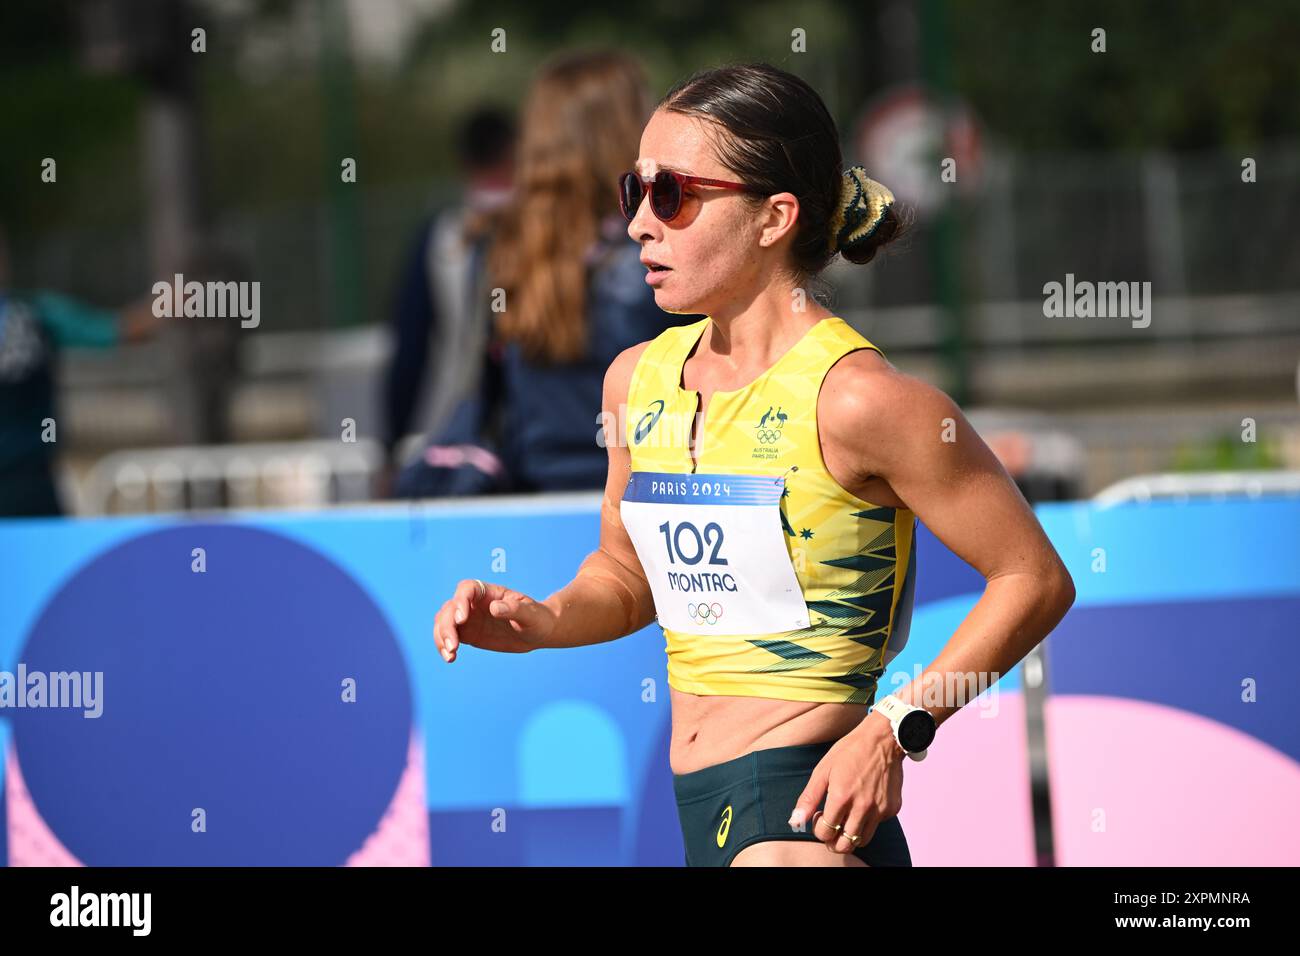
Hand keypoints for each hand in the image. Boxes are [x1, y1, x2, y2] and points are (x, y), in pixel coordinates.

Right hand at [433, 578, 556, 662]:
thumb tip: (494, 607)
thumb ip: (513, 609)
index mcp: (489, 592)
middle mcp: (474, 603)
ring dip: (441, 637)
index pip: (467, 589)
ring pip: (443, 622)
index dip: (460, 602)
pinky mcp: (468, 633)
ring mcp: (469, 618)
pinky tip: (450, 658)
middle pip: (450, 608)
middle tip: (453, 646)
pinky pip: (448, 637)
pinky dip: (444, 647)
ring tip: (450, 655)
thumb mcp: (530, 614)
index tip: (462, 619)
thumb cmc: (537, 618)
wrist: (538, 632)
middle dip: (447, 626)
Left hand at [789, 712, 905, 855]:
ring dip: (850, 836)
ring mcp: (880, 810)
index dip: (818, 829)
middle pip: (844, 845)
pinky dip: (868, 821)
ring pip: (862, 840)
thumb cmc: (849, 751)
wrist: (882, 739)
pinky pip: (877, 825)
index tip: (819, 816)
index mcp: (841, 797)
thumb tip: (795, 821)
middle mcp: (863, 807)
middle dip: (833, 841)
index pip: (825, 832)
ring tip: (845, 821)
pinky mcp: (892, 808)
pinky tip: (863, 803)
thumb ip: (808, 798)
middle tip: (830, 828)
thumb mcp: (823, 770)